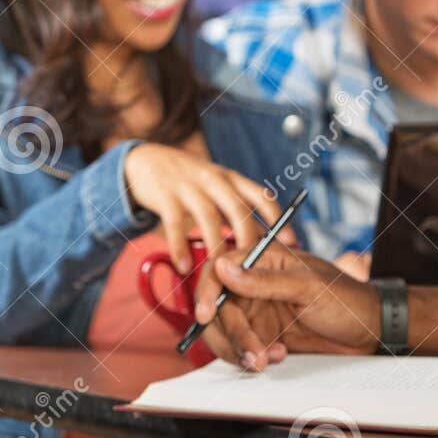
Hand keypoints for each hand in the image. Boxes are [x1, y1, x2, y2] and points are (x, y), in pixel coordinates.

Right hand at [123, 144, 283, 271]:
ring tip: (219, 276)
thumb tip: (263, 242)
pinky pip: (175, 224)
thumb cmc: (188, 182)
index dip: (278, 219)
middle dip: (249, 240)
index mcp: (231, 179)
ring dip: (216, 248)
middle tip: (254, 269)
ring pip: (209, 219)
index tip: (292, 243)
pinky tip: (185, 267)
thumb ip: (235, 209)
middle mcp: (214, 180)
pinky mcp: (165, 195)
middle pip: (239, 210)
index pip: (261, 195)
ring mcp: (189, 186)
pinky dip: (180, 247)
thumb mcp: (215, 186)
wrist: (145, 161)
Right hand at [195, 245, 380, 370]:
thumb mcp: (308, 287)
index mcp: (262, 260)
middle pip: (219, 308)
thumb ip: (264, 281)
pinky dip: (250, 358)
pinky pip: (241, 349)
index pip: (218, 270)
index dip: (206, 292)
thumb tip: (224, 268)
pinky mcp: (263, 336)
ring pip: (226, 332)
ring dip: (239, 350)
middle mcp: (253, 285)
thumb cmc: (346, 298)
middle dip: (233, 334)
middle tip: (255, 354)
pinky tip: (277, 357)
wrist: (370, 331)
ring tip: (267, 360)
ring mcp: (257, 312)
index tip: (207, 316)